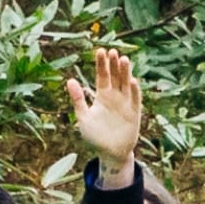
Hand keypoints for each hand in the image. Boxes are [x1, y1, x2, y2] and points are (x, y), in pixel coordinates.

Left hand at [68, 47, 143, 184]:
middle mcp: (115, 96)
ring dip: (126, 73)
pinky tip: (132, 81)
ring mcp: (126, 103)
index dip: (101, 64)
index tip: (100, 51)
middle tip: (113, 51)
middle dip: (114, 64)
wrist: (110, 153)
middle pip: (115, 76)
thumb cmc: (95, 136)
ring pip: (126, 84)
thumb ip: (78, 99)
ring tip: (124, 59)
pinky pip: (135, 100)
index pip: (102, 76)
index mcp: (102, 96)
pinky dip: (134, 91)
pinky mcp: (134, 113)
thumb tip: (69, 80)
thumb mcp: (83, 117)